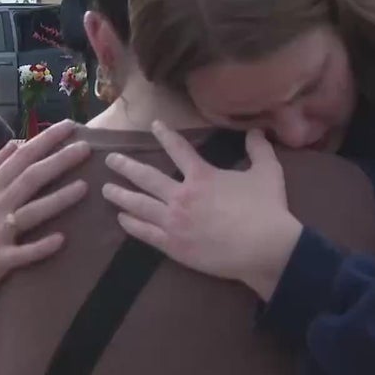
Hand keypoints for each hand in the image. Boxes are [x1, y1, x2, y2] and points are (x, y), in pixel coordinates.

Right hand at [0, 120, 90, 314]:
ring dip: (58, 200)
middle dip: (59, 161)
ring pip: (31, 212)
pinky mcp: (0, 260)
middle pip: (30, 179)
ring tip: (85, 187)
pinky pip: (24, 252)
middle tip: (86, 148)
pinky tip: (62, 239)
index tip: (69, 126)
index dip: (45, 140)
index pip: (20, 157)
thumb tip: (15, 143)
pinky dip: (42, 246)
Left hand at [102, 122, 302, 299]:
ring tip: (106, 190)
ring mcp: (174, 221)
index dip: (165, 135)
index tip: (154, 126)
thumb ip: (260, 150)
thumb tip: (257, 130)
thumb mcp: (268, 172)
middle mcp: (181, 195)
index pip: (178, 149)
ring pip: (139, 204)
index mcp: (202, 176)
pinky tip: (121, 219)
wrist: (264, 248)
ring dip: (120, 195)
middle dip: (125, 166)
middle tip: (110, 160)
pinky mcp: (174, 246)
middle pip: (146, 177)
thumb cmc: (267, 209)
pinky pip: (145, 233)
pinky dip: (131, 225)